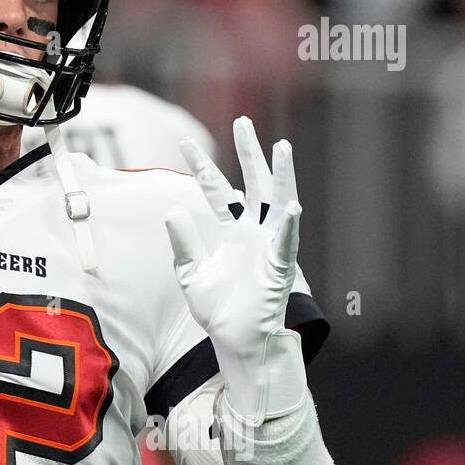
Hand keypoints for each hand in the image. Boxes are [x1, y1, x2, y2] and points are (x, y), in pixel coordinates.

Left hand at [163, 117, 305, 425]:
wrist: (237, 341)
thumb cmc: (219, 310)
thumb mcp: (190, 273)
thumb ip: (183, 243)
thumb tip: (174, 210)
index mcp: (232, 232)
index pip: (217, 191)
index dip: (203, 167)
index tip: (185, 142)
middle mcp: (254, 233)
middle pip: (253, 184)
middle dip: (248, 154)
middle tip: (242, 122)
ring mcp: (269, 247)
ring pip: (277, 203)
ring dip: (280, 176)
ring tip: (280, 147)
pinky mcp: (279, 268)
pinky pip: (286, 243)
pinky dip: (288, 225)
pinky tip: (290, 205)